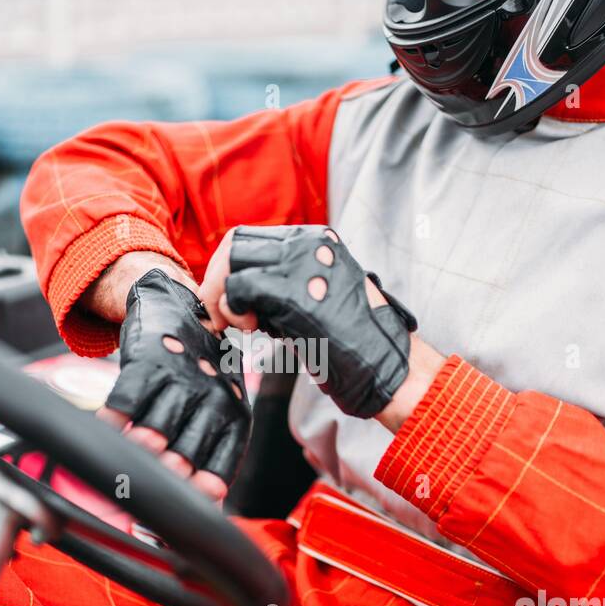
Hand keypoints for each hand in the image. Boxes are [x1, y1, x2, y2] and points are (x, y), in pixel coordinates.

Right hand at [98, 269, 250, 500]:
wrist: (180, 309)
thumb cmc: (200, 372)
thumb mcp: (217, 408)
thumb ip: (205, 452)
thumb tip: (194, 506)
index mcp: (233, 417)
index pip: (221, 465)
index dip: (203, 493)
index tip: (186, 512)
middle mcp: (211, 399)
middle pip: (186, 452)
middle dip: (168, 476)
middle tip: (150, 493)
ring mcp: (179, 380)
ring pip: (157, 428)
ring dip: (141, 450)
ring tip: (127, 468)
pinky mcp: (149, 363)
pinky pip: (126, 399)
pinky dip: (112, 421)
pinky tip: (104, 434)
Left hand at [207, 224, 417, 419]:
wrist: (387, 366)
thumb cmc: (353, 343)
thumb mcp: (316, 296)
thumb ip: (282, 282)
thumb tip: (236, 289)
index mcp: (316, 239)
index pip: (251, 239)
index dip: (228, 270)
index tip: (226, 304)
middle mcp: (309, 242)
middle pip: (236, 243)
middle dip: (217, 280)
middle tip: (222, 317)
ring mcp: (303, 263)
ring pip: (233, 261)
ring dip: (222, 296)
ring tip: (242, 326)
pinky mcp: (296, 291)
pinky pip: (240, 288)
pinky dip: (232, 309)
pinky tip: (249, 329)